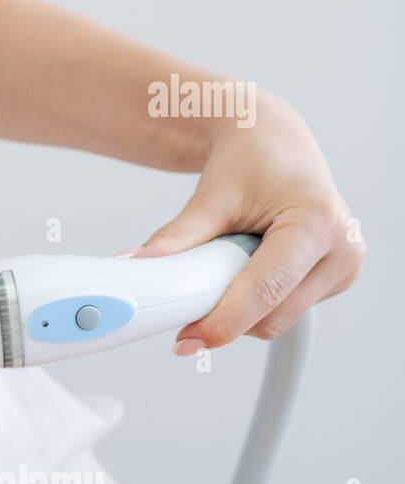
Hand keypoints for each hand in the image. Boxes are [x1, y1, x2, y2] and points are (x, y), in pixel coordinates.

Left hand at [131, 94, 364, 351]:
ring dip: (243, 308)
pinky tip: (251, 266)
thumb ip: (177, 236)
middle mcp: (342, 249)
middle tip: (188, 299)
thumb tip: (138, 264)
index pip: (265, 290)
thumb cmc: (251, 160)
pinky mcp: (338, 279)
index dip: (224, 322)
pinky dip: (259, 301)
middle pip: (272, 316)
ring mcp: (345, 267)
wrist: (274, 144)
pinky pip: (287, 310)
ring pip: (278, 320)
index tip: (188, 340)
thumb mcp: (211, 197)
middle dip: (226, 317)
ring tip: (229, 263)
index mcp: (317, 224)